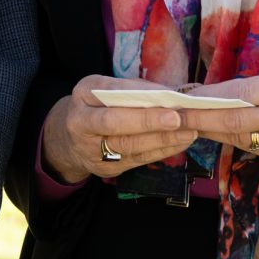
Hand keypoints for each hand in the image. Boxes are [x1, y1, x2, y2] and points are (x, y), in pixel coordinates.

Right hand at [39, 75, 201, 184]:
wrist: (69, 141)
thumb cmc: (97, 107)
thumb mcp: (104, 89)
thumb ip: (130, 89)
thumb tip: (170, 92)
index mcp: (83, 94)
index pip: (111, 92)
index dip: (139, 94)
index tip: (167, 94)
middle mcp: (81, 122)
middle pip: (115, 123)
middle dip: (148, 121)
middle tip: (178, 118)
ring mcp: (91, 149)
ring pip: (129, 145)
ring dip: (163, 139)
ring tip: (189, 131)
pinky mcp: (105, 168)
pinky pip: (137, 160)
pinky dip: (161, 152)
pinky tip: (180, 143)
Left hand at [184, 74, 258, 174]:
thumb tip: (230, 91)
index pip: (241, 93)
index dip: (209, 95)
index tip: (184, 93)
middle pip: (232, 119)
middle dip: (198, 118)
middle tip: (169, 114)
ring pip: (239, 137)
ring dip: (209, 131)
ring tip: (183, 123)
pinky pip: (254, 149)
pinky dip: (233, 140)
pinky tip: (216, 135)